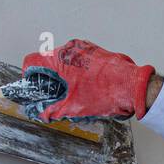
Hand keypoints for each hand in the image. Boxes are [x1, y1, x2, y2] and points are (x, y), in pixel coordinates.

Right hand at [12, 39, 155, 121]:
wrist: (134, 87)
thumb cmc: (107, 93)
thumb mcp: (74, 107)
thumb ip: (53, 111)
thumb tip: (42, 114)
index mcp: (60, 59)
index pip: (32, 61)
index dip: (29, 76)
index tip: (32, 86)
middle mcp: (70, 49)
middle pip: (48, 61)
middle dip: (48, 79)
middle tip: (52, 95)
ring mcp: (84, 48)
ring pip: (64, 60)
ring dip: (63, 76)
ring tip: (72, 94)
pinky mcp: (96, 51)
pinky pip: (78, 60)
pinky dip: (76, 72)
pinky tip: (85, 87)